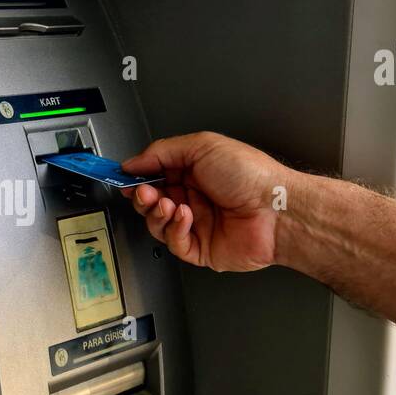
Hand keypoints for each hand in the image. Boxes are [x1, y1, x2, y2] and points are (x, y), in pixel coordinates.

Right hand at [121, 132, 293, 271]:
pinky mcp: (201, 249)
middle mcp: (193, 197)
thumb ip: (162, 151)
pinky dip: (174, 230)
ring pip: (157, 224)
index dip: (135, 176)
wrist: (277, 210)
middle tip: (144, 191)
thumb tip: (134, 161)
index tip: (118, 175)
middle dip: (142, 196)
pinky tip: (186, 217)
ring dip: (157, 213)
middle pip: (149, 201)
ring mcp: (197, 224)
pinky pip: (174, 244)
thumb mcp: (202, 146)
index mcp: (193, 171)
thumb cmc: (253, 176)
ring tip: (169, 203)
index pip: (152, 174)